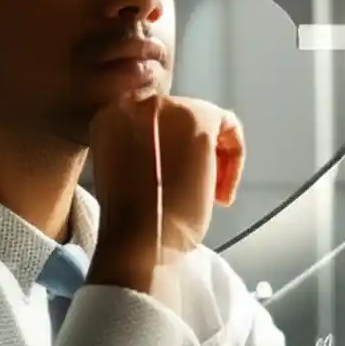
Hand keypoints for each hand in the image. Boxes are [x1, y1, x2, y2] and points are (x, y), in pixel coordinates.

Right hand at [87, 92, 244, 293]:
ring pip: (207, 119)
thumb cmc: (136, 224)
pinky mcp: (196, 119)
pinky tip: (221, 194)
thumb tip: (181, 145)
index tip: (177, 183)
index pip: (156, 120)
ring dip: (216, 159)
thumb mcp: (129, 174)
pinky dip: (234, 160)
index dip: (174, 153)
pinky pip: (229, 126)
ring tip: (210, 197)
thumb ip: (146, 150)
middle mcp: (133, 104)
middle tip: (200, 193)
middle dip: (197, 155)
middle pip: (183, 116)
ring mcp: (164, 108)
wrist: (140, 241)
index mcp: (110, 117)